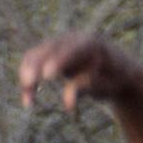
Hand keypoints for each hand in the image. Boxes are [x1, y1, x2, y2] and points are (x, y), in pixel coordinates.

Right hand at [19, 32, 139, 111]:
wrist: (115, 71)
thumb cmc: (113, 79)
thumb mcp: (107, 85)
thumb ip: (88, 88)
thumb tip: (67, 103)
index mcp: (91, 43)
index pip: (73, 48)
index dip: (59, 60)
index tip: (48, 76)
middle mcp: (71, 39)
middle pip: (48, 49)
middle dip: (36, 66)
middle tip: (28, 85)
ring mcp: (58, 45)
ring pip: (35, 56)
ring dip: (28, 76)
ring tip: (28, 101)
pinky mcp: (49, 55)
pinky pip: (32, 64)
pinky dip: (28, 81)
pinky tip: (28, 101)